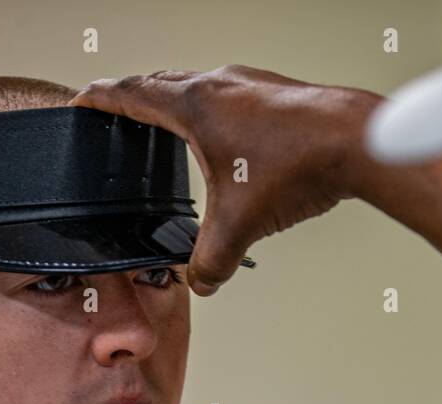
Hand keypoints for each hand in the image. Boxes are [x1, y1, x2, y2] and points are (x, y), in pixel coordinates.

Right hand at [71, 66, 382, 295]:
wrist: (357, 142)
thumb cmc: (300, 164)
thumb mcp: (241, 226)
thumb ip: (211, 261)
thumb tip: (199, 281)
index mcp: (194, 106)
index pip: (131, 94)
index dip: (102, 100)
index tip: (83, 101)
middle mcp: (220, 84)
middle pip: (162, 84)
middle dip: (136, 99)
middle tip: (120, 111)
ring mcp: (252, 84)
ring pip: (200, 85)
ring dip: (179, 101)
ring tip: (171, 123)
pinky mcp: (279, 94)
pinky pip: (232, 95)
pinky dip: (216, 111)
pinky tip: (230, 138)